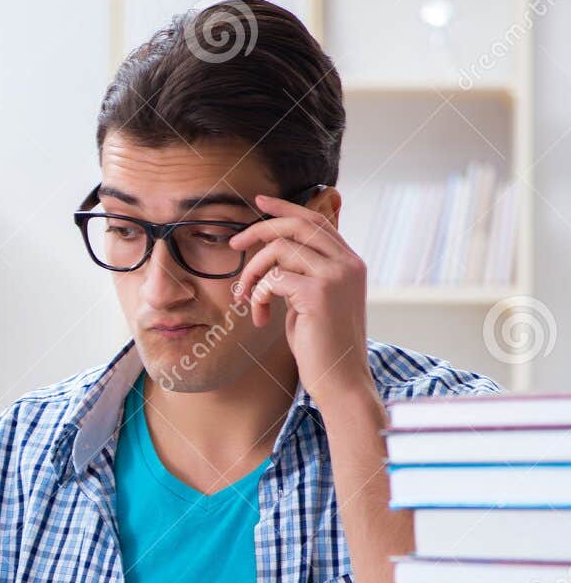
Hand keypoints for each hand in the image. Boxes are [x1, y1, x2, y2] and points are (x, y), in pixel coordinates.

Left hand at [229, 192, 375, 407]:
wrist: (341, 381)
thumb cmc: (322, 346)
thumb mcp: (312, 302)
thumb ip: (302, 275)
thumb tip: (272, 256)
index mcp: (349, 262)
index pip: (316, 221)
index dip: (286, 208)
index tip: (258, 201)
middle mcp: (348, 263)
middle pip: (297, 226)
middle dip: (259, 230)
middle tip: (233, 245)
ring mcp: (336, 276)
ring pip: (280, 250)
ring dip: (253, 273)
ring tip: (247, 299)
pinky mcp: (319, 294)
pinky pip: (273, 279)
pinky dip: (259, 296)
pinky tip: (261, 318)